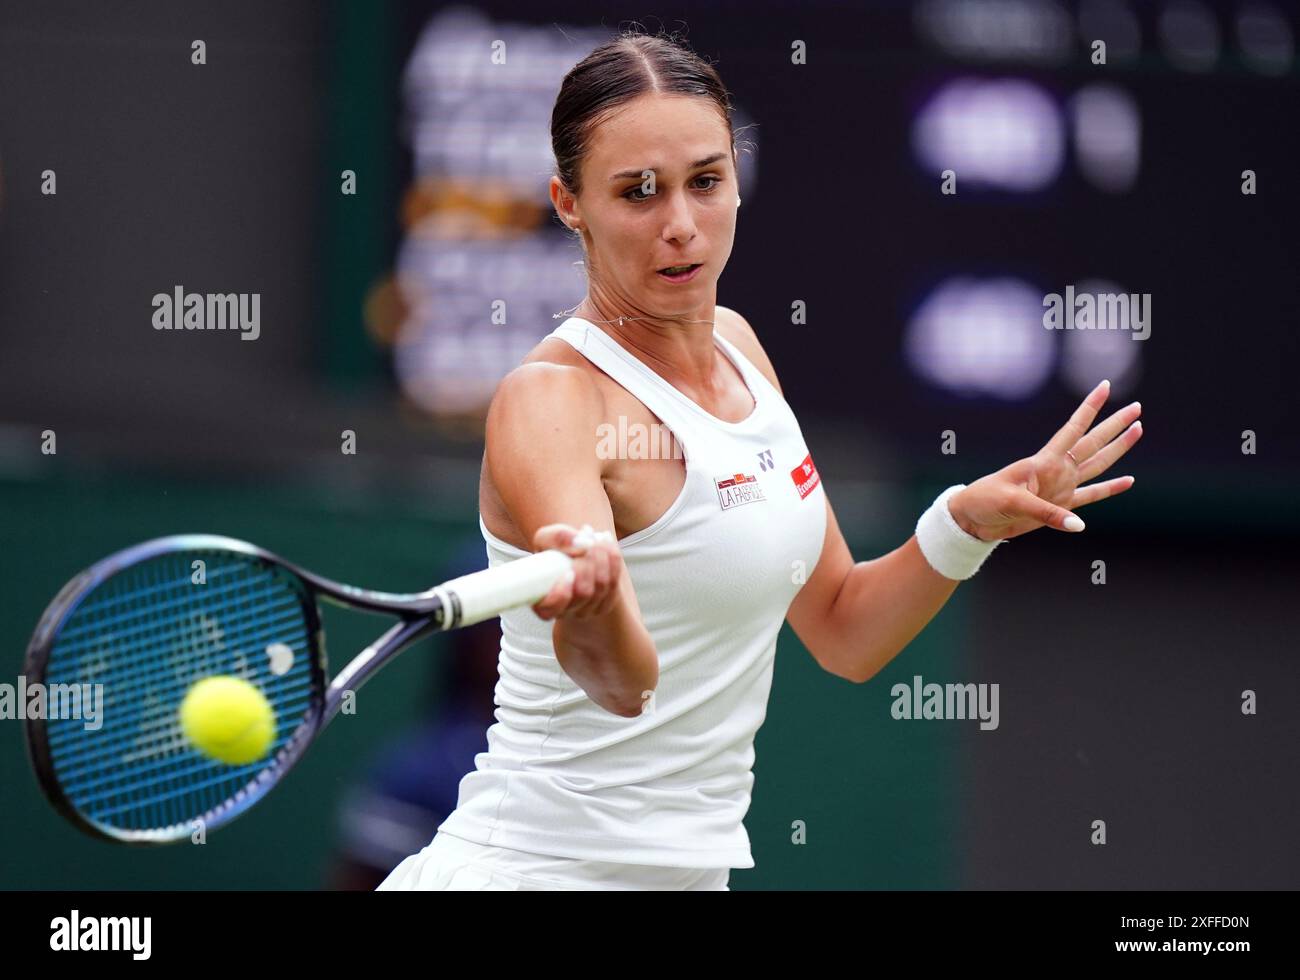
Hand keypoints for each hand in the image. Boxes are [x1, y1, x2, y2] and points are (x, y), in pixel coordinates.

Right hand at [530, 523, 623, 619]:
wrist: (572, 554)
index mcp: (542, 601)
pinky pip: (614, 582)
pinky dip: (612, 558)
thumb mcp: (546, 539)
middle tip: (585, 538)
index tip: (568, 572)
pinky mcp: (605, 603)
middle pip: (583, 593)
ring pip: (602, 587)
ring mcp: (587, 610)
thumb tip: (582, 542)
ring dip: (602, 555)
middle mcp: (565, 611)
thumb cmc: (553, 549)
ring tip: (595, 535)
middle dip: (588, 562)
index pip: (549, 609)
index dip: (561, 593)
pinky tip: (606, 541)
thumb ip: (557, 538)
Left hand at [950, 380, 1142, 541]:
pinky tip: (1129, 480)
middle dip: (1115, 425)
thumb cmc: (986, 501)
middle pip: (1093, 442)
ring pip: (1098, 464)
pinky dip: (1111, 489)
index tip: (1106, 386)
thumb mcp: (1013, 502)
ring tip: (1138, 431)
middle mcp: (1057, 470)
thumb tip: (1079, 525)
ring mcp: (1061, 487)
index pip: (1073, 429)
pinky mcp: (1061, 507)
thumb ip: (1047, 513)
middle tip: (1137, 407)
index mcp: (1044, 462)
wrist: (974, 520)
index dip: (1089, 408)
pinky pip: (1092, 496)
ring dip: (1118, 449)